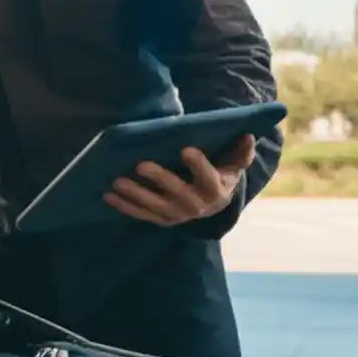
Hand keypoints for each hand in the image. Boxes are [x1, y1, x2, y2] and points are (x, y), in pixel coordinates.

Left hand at [104, 134, 254, 227]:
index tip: (186, 149)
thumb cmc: (220, 175)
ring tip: (117, 181)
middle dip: (159, 178)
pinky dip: (124, 206)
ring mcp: (176, 215)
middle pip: (176, 192)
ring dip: (134, 194)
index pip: (208, 178)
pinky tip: (108, 195)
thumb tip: (249, 136)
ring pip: (154, 206)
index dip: (198, 165)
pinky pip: (141, 214)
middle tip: (140, 164)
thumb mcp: (233, 165)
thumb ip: (240, 152)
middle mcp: (196, 206)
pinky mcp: (161, 220)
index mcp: (214, 190)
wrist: (213, 206)